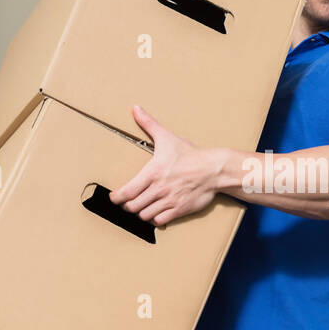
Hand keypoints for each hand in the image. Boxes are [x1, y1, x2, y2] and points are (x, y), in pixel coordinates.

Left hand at [108, 105, 222, 225]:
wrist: (214, 169)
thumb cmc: (190, 154)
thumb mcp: (167, 137)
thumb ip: (148, 124)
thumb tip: (135, 108)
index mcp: (152, 173)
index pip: (126, 192)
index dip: (116, 197)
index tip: (114, 197)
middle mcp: (158, 189)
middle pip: (132, 206)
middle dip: (128, 205)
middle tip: (130, 201)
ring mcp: (169, 200)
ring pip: (144, 215)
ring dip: (141, 212)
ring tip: (143, 206)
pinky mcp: (179, 209)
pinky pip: (160, 221)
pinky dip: (156, 218)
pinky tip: (157, 211)